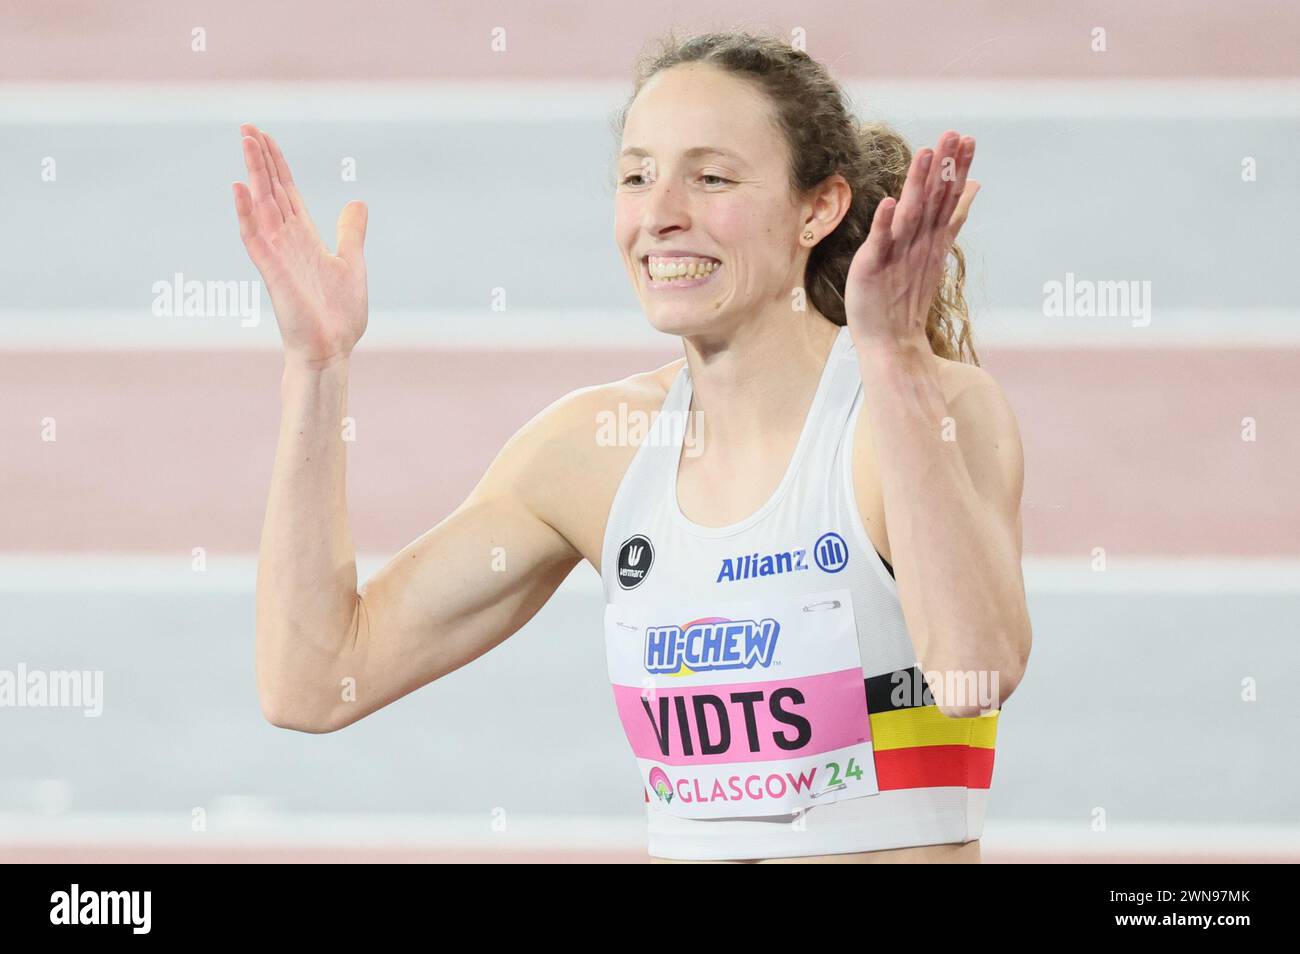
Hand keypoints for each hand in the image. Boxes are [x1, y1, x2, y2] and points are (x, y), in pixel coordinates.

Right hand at [232, 123, 368, 366]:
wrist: (333, 348)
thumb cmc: (340, 313)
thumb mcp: (352, 262)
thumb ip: (350, 232)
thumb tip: (357, 202)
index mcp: (304, 236)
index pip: (287, 191)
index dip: (277, 163)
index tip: (266, 136)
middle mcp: (287, 240)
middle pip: (270, 189)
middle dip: (260, 158)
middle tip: (247, 126)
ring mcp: (277, 253)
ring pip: (261, 204)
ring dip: (253, 173)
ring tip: (244, 142)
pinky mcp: (272, 270)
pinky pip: (254, 236)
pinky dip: (246, 212)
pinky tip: (240, 188)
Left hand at [843, 130, 978, 352]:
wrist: (891, 342)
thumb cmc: (906, 296)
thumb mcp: (933, 250)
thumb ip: (952, 218)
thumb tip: (974, 188)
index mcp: (932, 238)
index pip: (949, 197)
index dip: (957, 169)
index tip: (968, 139)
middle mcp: (920, 242)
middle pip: (935, 199)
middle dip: (944, 167)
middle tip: (955, 134)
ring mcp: (899, 254)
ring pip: (912, 213)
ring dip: (919, 184)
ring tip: (926, 154)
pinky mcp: (874, 266)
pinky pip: (881, 241)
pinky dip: (885, 223)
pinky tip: (890, 202)